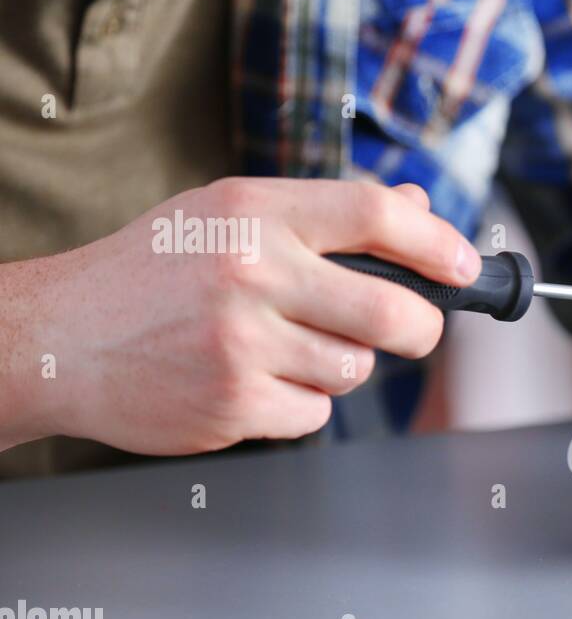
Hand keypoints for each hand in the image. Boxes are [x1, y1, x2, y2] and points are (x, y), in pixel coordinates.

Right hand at [7, 178, 477, 454]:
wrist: (58, 335)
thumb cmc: (150, 272)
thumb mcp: (226, 216)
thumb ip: (326, 214)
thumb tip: (419, 204)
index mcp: (254, 211)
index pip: (376, 214)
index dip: (439, 243)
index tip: (466, 265)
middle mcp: (253, 272)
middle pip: (392, 312)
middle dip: (421, 328)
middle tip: (414, 329)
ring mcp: (243, 343)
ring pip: (355, 370)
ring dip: (341, 366)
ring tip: (285, 348)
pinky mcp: (234, 403)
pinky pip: (315, 414)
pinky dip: (299, 405)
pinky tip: (253, 381)